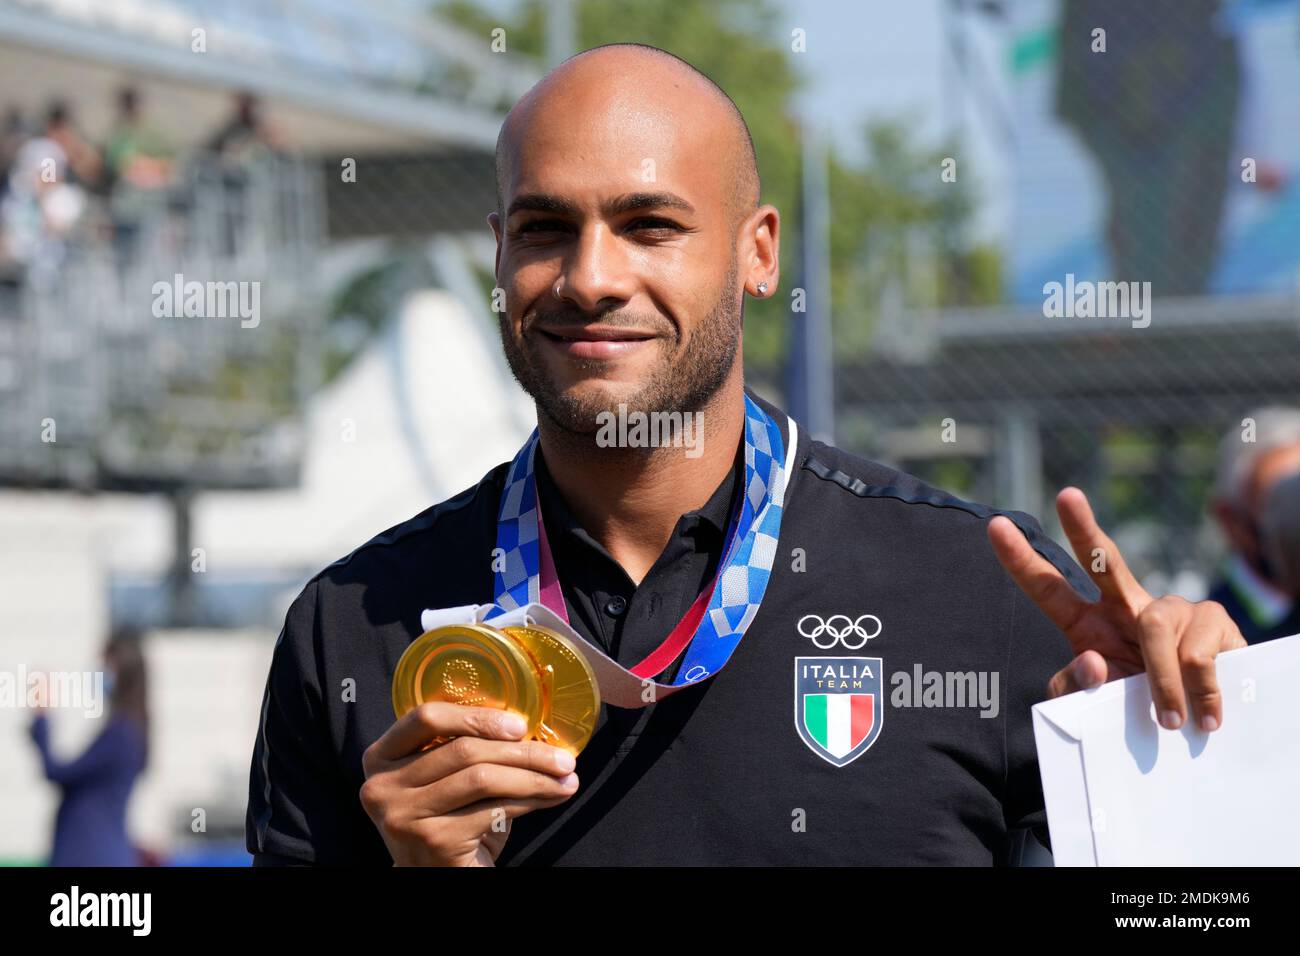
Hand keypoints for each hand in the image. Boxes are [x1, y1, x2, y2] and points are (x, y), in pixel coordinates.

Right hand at [359, 703, 579, 865]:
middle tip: (562, 757)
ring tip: (566, 777)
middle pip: (463, 749)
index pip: (426, 717)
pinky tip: (552, 797)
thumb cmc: (449, 820)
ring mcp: (404, 815)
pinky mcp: (434, 840)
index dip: (476, 715)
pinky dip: (531, 800)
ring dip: (534, 776)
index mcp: (380, 756)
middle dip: (522, 750)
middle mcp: (382, 786)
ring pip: (482, 778)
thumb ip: (462, 748)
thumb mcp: (445, 778)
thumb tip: (527, 724)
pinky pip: (494, 808)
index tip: (520, 723)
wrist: (438, 878)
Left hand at [987, 487, 1246, 731]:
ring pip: (1155, 626)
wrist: (1203, 729)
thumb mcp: (1099, 707)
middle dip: (1084, 527)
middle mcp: (1126, 605)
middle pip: (1103, 559)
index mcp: (1087, 624)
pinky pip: (1194, 652)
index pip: (1047, 588)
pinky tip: (1205, 711)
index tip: (995, 525)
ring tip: (1171, 721)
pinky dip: (1197, 691)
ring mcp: (1171, 607)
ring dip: (1161, 682)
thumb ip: (1078, 690)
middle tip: (1067, 496)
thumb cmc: (1141, 712)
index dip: (1021, 559)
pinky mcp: (1213, 618)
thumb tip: (1090, 659)